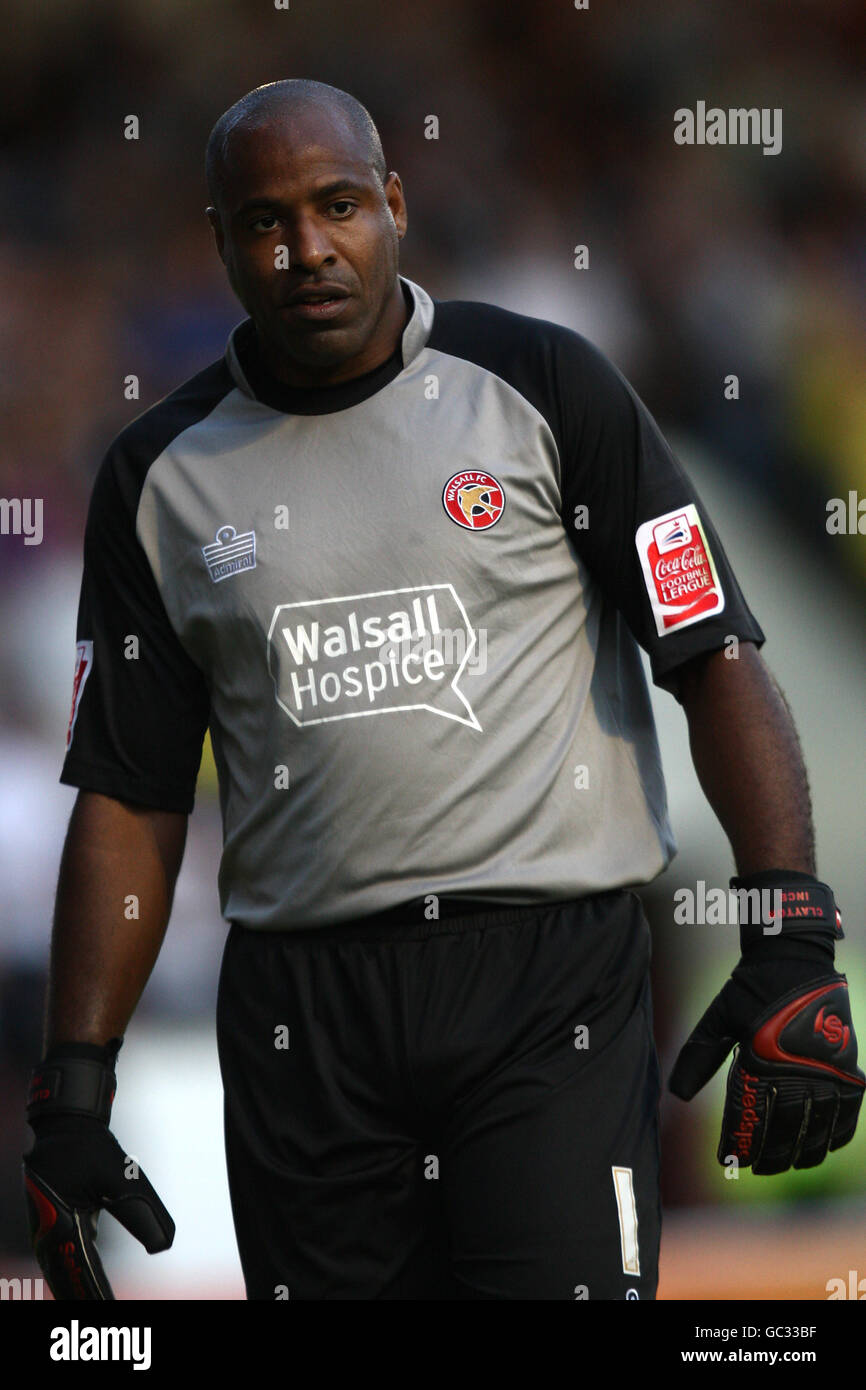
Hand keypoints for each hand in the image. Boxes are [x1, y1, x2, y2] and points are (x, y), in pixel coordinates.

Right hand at [22, 1045, 173, 1298]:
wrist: (65, 1125)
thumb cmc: (91, 1148)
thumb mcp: (123, 1177)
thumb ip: (143, 1213)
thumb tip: (164, 1245)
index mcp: (64, 1227)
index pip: (86, 1276)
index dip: (101, 1299)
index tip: (114, 1315)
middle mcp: (49, 1237)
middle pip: (70, 1283)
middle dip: (87, 1302)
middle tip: (110, 1319)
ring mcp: (47, 1234)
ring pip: (63, 1277)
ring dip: (79, 1294)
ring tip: (99, 1310)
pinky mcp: (53, 1228)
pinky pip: (63, 1264)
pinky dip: (74, 1281)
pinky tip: (86, 1291)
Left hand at [670, 962, 863, 1173]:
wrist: (794, 956)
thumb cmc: (752, 986)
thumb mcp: (719, 1017)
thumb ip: (700, 1056)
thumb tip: (677, 1095)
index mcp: (761, 1057)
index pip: (749, 1113)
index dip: (740, 1140)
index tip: (730, 1159)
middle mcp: (796, 1067)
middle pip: (784, 1125)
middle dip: (771, 1152)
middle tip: (759, 1168)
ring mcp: (826, 1068)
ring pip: (819, 1124)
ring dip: (805, 1149)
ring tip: (793, 1164)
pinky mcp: (847, 1064)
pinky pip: (848, 1109)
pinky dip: (839, 1131)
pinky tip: (827, 1145)